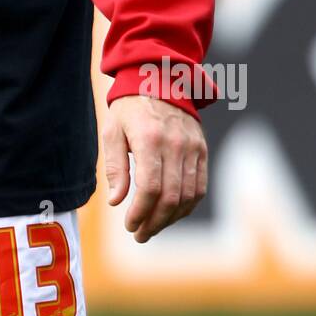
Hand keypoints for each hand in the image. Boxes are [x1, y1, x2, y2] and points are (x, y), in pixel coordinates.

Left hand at [103, 95, 207, 241]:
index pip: (149, 188)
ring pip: (188, 197)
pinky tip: (171, 215)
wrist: (159, 81)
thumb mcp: (112, 132)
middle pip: (170, 197)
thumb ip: (115, 167)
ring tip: (152, 228)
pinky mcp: (202, 151)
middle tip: (139, 234)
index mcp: (150, 139)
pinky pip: (199, 187)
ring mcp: (193, 148)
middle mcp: (175, 145)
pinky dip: (186, 207)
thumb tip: (117, 201)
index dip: (140, 213)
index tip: (129, 225)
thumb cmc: (129, 109)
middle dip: (154, 222)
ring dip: (170, 219)